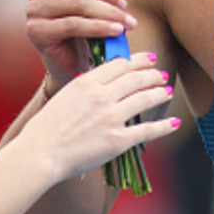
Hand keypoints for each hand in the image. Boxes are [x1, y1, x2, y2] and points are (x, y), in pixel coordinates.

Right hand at [20, 52, 178, 180]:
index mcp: (87, 83)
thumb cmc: (44, 129)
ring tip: (167, 91)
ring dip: (159, 93)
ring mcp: (111, 118)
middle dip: (152, 74)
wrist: (39, 155)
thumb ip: (84, 88)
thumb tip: (100, 82)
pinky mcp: (118, 141)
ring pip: (144, 99)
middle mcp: (102, 97)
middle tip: (161, 73)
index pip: (120, 65)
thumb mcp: (63, 97)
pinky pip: (147, 130)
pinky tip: (174, 123)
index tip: (148, 59)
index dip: (138, 61)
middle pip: (135, 78)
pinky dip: (164, 126)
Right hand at [25, 0, 136, 87]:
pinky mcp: (37, 31)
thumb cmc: (90, 15)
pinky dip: (100, 27)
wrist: (78, 58)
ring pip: (80, 3)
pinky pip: (74, 24)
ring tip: (128, 23)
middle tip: (125, 5)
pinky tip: (117, 31)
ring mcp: (33, 8)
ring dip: (110, 13)